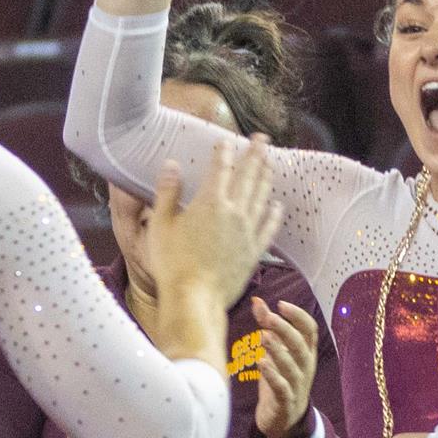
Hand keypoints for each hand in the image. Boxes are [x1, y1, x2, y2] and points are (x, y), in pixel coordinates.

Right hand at [144, 137, 282, 307]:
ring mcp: (247, 232)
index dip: (224, 151)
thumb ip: (167, 192)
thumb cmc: (171, 263)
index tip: (226, 140)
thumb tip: (171, 164)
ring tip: (271, 163)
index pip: (221, 167)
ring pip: (262, 197)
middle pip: (249, 176)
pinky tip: (278, 206)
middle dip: (256, 154)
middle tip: (262, 139)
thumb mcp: (160, 224)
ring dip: (267, 177)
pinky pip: (269, 227)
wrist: (194, 299)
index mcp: (210, 202)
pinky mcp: (254, 252)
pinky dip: (275, 214)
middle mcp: (234, 212)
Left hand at [253, 297, 319, 437]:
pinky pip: (282, 388)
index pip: (310, 330)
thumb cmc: (279, 380)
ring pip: (291, 366)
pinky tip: (261, 362)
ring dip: (277, 350)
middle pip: (301, 345)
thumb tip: (257, 301)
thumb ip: (268, 326)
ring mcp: (297, 386)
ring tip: (262, 335)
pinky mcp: (285, 402)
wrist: (284, 421)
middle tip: (268, 317)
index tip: (281, 304)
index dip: (298, 316)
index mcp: (306, 353)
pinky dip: (272, 375)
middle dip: (285, 329)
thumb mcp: (275, 352)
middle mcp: (305, 368)